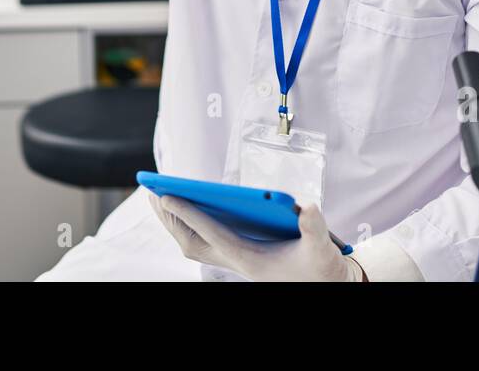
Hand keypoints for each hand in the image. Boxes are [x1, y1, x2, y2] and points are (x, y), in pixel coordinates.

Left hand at [150, 194, 362, 281]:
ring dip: (175, 223)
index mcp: (252, 261)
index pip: (213, 235)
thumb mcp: (322, 248)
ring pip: (194, 244)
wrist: (327, 285)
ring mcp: (234, 261)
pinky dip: (189, 225)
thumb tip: (306, 208)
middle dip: (170, 219)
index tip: (167, 196)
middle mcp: (237, 263)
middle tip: (151, 192)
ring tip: (158, 197)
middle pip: (192, 242)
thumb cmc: (322, 267)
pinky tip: (185, 208)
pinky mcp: (238, 257)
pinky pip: (204, 241)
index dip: (189, 215)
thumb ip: (315, 228)